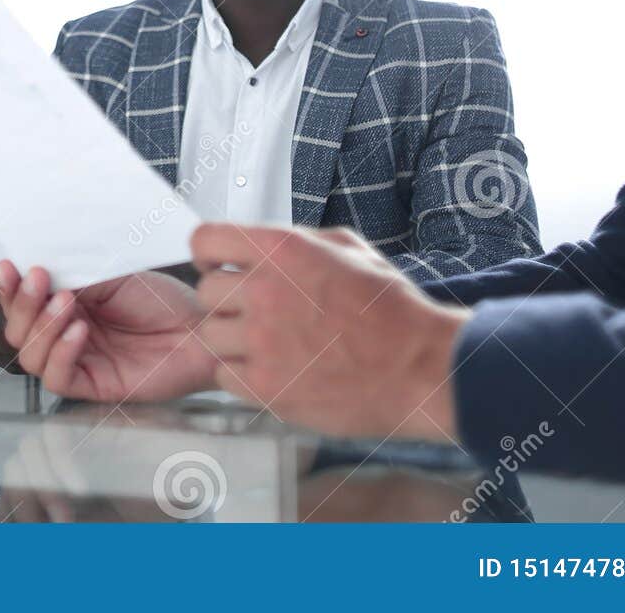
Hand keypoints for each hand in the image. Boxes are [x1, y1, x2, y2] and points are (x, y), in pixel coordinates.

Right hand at [0, 259, 215, 402]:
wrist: (200, 328)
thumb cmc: (162, 302)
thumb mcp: (111, 276)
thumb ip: (73, 274)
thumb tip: (37, 264)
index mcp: (66, 306)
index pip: (22, 302)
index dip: (10, 287)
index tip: (9, 266)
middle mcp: (65, 334)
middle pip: (18, 331)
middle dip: (23, 304)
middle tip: (38, 278)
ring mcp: (77, 361)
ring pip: (30, 356)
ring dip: (41, 326)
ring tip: (65, 302)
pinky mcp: (93, 386)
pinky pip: (58, 378)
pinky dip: (61, 353)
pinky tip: (79, 332)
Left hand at [192, 223, 468, 440]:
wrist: (420, 368)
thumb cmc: (392, 310)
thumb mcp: (348, 250)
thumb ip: (296, 242)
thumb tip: (259, 245)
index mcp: (282, 250)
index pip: (205, 239)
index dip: (209, 254)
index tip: (218, 266)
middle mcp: (265, 290)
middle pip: (204, 292)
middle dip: (226, 302)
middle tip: (254, 314)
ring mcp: (262, 340)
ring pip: (209, 335)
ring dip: (232, 341)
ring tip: (268, 345)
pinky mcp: (266, 386)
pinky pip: (223, 376)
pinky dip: (241, 376)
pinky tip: (273, 370)